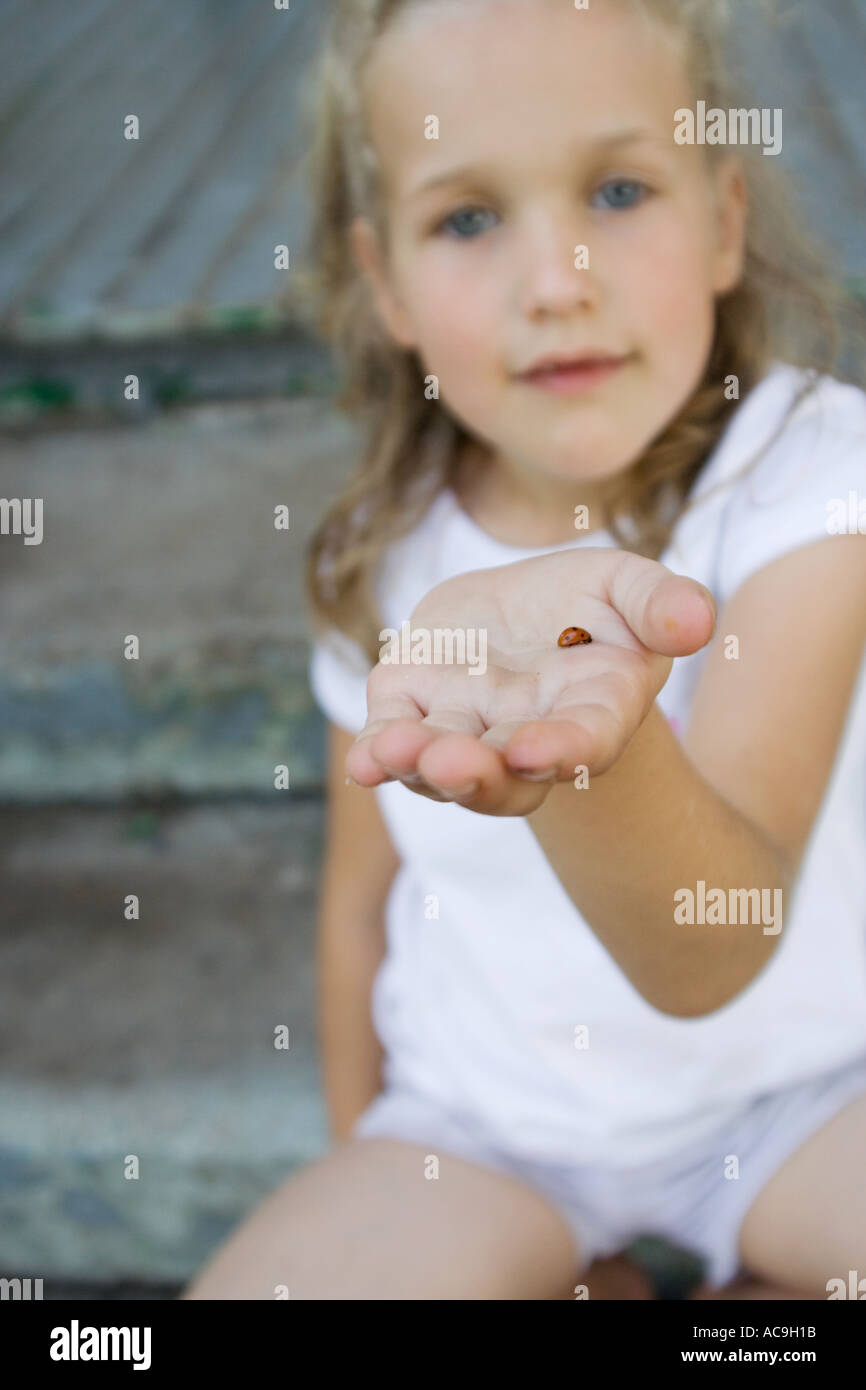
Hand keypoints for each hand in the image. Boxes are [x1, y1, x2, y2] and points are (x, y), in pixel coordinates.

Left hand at [344, 547, 715, 815]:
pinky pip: (392, 740)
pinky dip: (377, 754)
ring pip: (442, 765)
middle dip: (477, 775)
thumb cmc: (588, 606)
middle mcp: (525, 736)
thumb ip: (661, 604)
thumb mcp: (629, 588)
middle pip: (505, 776)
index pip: (584, 740)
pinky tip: (364, 761)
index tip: (534, 751)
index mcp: (591, 710)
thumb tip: (697, 621)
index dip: (562, 750)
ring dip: (419, 765)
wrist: (518, 611)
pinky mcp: (413, 708)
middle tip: (453, 765)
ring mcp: (466, 728)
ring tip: (396, 752)